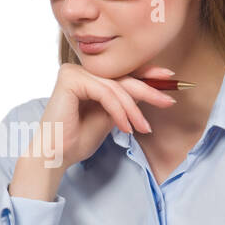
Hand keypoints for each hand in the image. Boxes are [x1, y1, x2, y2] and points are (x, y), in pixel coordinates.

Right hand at [38, 62, 178, 172]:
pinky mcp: (70, 79)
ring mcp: (73, 72)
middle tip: (168, 100)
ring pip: (116, 87)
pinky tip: (126, 127)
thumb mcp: (110, 117)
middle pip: (121, 78)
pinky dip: (119, 111)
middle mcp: (79, 70)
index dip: (146, 74)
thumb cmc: (77, 139)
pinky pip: (105, 93)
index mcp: (87, 76)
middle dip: (148, 90)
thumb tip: (149, 89)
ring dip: (133, 110)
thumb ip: (124, 101)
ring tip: (143, 128)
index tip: (168, 78)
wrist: (55, 155)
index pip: (121, 73)